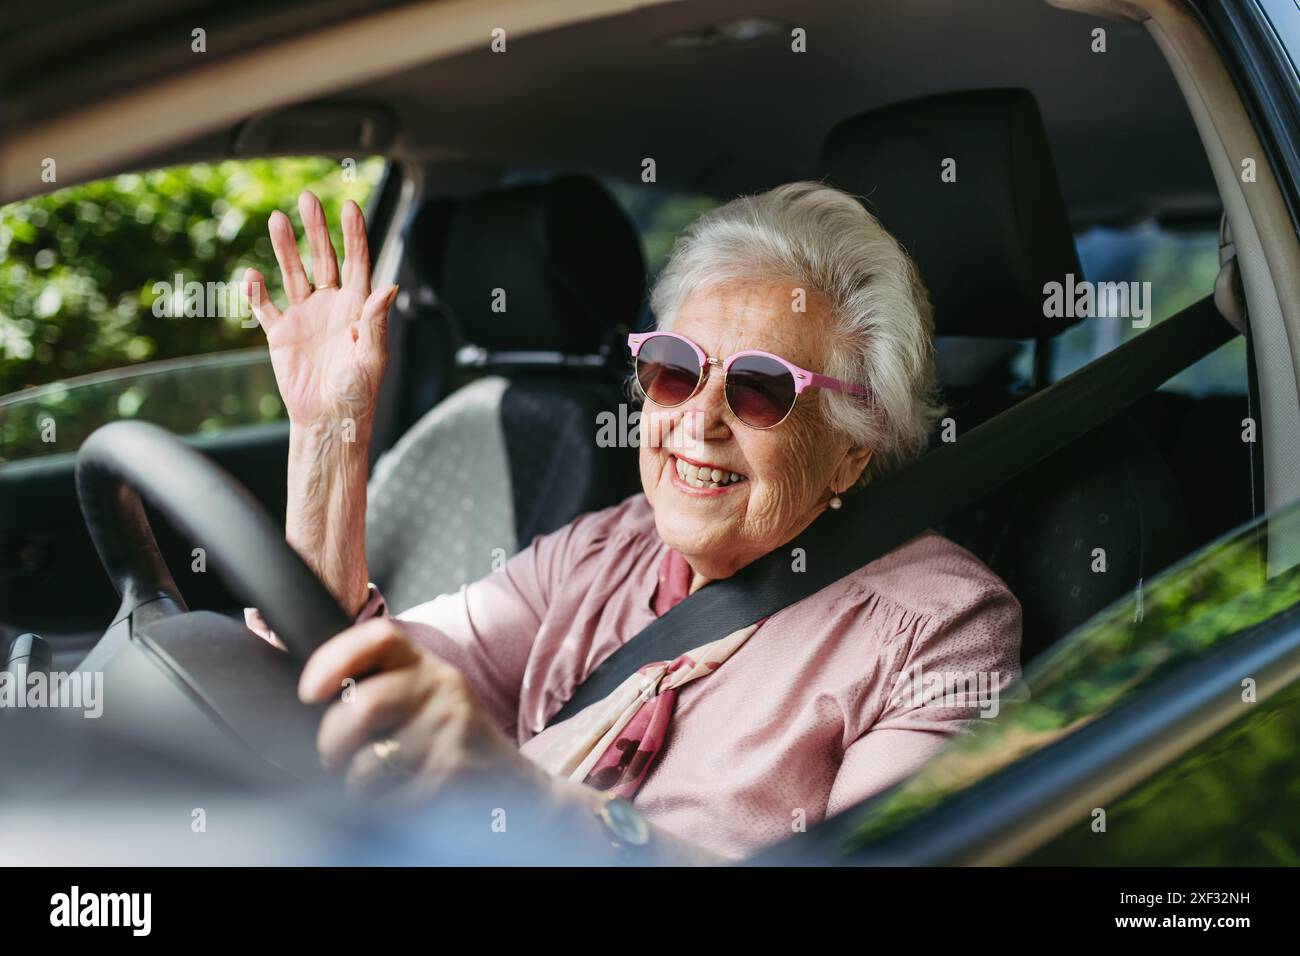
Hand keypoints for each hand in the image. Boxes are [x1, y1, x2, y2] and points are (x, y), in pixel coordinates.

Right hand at [243, 192, 397, 427]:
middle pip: (323, 258)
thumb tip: (390, 286)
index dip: (353, 235)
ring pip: (293, 273)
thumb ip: (376, 321)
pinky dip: (257, 291)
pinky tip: (252, 274)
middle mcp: (331, 305)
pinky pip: (265, 307)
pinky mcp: (280, 333)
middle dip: (316, 229)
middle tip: (307, 198)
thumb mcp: (372, 357)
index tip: (349, 206)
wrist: (330, 420)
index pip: (356, 263)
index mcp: (357, 307)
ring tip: (276, 219)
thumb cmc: (358, 393)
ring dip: (284, 247)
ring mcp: (304, 316)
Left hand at [299, 618, 536, 801]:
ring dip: (356, 785)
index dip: (336, 657)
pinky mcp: (455, 771)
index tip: (309, 691)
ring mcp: (451, 728)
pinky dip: (383, 808)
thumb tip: (314, 695)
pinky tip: (402, 801)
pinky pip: (389, 798)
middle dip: (332, 742)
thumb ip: (381, 687)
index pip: (380, 638)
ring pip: (369, 762)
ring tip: (374, 785)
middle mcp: (442, 687)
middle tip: (333, 758)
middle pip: (364, 706)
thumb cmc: (450, 745)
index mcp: (425, 666)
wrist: (514, 786)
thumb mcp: (422, 700)